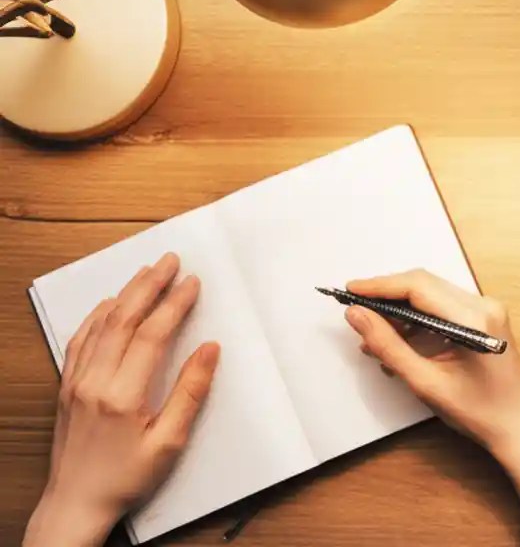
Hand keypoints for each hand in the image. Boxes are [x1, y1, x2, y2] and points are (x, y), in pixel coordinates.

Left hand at [24, 253, 219, 546]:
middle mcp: (94, 381)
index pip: (153, 334)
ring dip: (125, 294)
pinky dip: (96, 317)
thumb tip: (208, 350)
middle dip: (150, 285)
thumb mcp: (169, 442)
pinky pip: (80, 340)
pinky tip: (109, 305)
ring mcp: (75, 382)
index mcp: (122, 394)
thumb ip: (190, 392)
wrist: (76, 503)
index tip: (192, 283)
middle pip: (124, 319)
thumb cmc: (125, 479)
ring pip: (100, 324)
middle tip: (170, 261)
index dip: (175, 304)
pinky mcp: (66, 387)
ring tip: (146, 273)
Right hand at [342, 269, 519, 456]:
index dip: (380, 286)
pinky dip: (417, 319)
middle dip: (387, 296)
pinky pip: (442, 307)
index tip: (350, 290)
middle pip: (424, 285)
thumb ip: (388, 345)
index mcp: (475, 319)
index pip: (418, 286)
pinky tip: (397, 340)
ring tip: (372, 334)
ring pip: (431, 295)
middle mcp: (484, 306)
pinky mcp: (483, 319)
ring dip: (400, 310)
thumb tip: (358, 316)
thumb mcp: (426, 382)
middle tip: (356, 312)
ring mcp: (487, 310)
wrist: (516, 426)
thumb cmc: (480, 411)